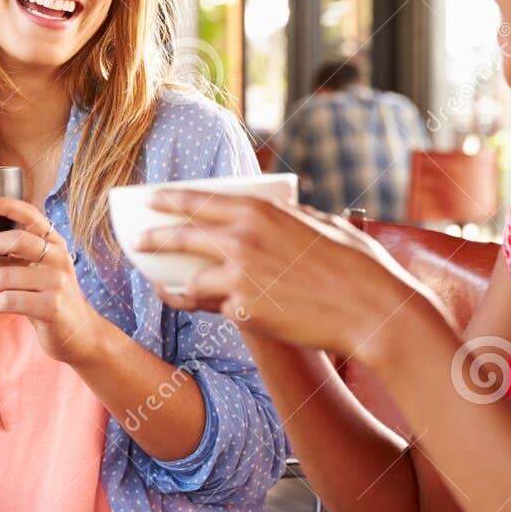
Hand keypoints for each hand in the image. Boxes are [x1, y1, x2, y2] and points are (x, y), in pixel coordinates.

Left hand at [0, 196, 107, 365]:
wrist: (80, 335)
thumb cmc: (49, 300)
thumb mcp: (34, 274)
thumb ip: (12, 259)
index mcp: (54, 244)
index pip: (31, 215)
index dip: (6, 205)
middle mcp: (58, 257)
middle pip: (15, 240)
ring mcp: (57, 281)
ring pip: (6, 275)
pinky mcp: (52, 306)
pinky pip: (10, 300)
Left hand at [136, 190, 443, 368]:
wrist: (372, 311)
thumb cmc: (357, 266)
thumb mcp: (323, 224)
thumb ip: (292, 216)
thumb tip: (281, 209)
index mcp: (261, 211)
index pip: (199, 200)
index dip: (169, 200)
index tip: (150, 199)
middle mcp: (243, 239)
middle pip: (181, 237)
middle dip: (153, 238)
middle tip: (138, 241)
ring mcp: (240, 277)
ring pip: (191, 280)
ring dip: (176, 283)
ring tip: (162, 285)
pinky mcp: (245, 311)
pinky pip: (217, 308)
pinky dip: (210, 307)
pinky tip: (200, 306)